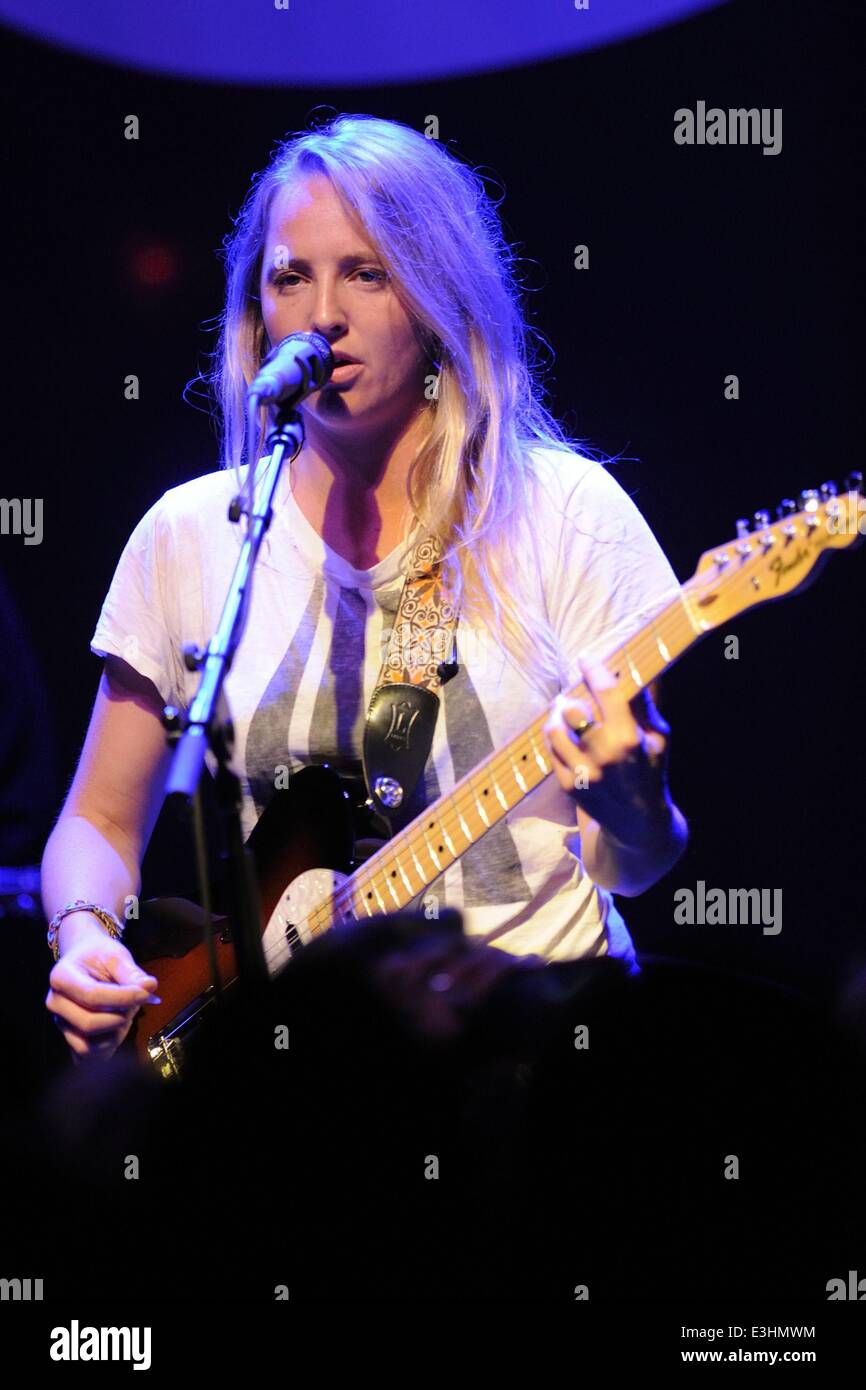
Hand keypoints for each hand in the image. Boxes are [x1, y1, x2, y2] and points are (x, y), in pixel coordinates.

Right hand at [46, 923, 159, 1060]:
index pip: (92, 996)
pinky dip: (107, 1048)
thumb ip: (132, 973)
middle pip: (88, 1024)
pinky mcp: (69, 1036)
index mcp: (61, 977)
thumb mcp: (116, 955)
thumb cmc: (98, 955)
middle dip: (119, 1018)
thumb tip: (149, 987)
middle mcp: (55, 1002)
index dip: (122, 998)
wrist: (84, 958)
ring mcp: (60, 1022)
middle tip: (135, 1005)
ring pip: (87, 1045)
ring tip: (127, 1016)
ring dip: (114, 1035)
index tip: (145, 993)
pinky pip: (86, 1055)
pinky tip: (119, 1030)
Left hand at [542, 654, 672, 846]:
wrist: (639, 822)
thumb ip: (645, 703)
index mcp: (630, 739)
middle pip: (572, 709)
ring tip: (563, 710)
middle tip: (574, 694)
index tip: (585, 657)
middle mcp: (603, 755)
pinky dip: (555, 737)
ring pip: (554, 729)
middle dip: (572, 697)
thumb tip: (632, 666)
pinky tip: (563, 734)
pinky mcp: (568, 786)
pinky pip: (551, 750)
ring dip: (557, 715)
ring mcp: (583, 772)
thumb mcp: (659, 737)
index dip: (593, 669)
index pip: (606, 693)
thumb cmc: (652, 771)